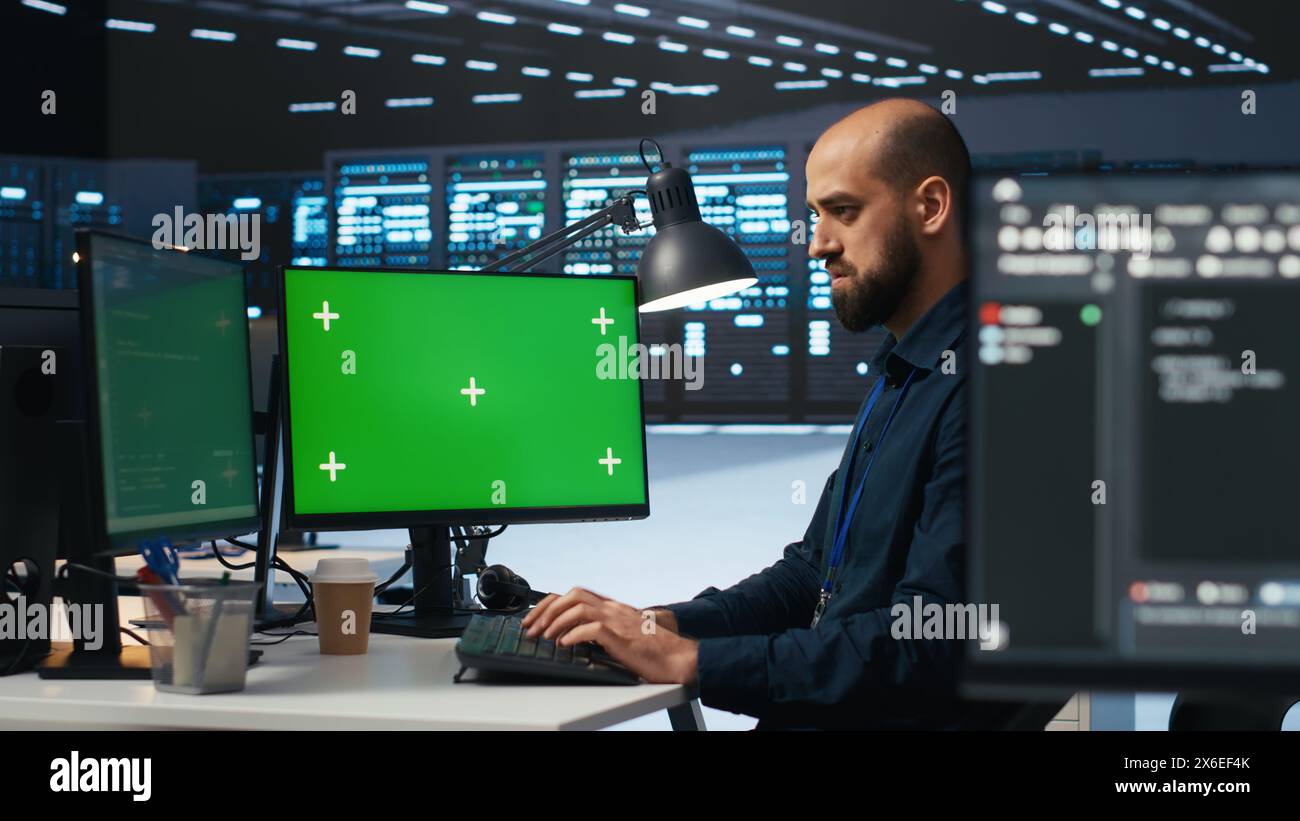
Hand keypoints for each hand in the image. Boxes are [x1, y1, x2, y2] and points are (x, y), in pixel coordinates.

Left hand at [522, 588, 697, 684]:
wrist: (678, 658)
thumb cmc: (653, 650)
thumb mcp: (623, 634)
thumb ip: (602, 630)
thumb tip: (572, 637)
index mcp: (612, 607)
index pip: (574, 594)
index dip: (549, 603)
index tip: (534, 617)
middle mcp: (612, 608)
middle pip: (572, 594)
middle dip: (546, 609)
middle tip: (532, 628)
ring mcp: (617, 619)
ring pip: (578, 606)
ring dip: (555, 621)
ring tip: (544, 637)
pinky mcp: (621, 635)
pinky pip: (591, 628)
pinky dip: (573, 634)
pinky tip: (564, 644)